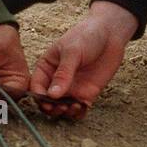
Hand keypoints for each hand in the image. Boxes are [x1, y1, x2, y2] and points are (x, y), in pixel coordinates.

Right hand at [30, 1, 138, 118]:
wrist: (110, 34)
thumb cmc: (86, 36)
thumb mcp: (72, 52)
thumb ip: (63, 74)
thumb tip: (52, 95)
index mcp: (46, 67)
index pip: (36, 85)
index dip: (38, 95)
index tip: (45, 100)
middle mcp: (56, 80)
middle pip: (47, 100)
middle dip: (50, 107)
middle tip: (58, 107)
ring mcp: (71, 88)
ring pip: (62, 107)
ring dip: (64, 112)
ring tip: (72, 106)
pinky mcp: (86, 93)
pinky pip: (79, 109)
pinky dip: (78, 113)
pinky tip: (81, 107)